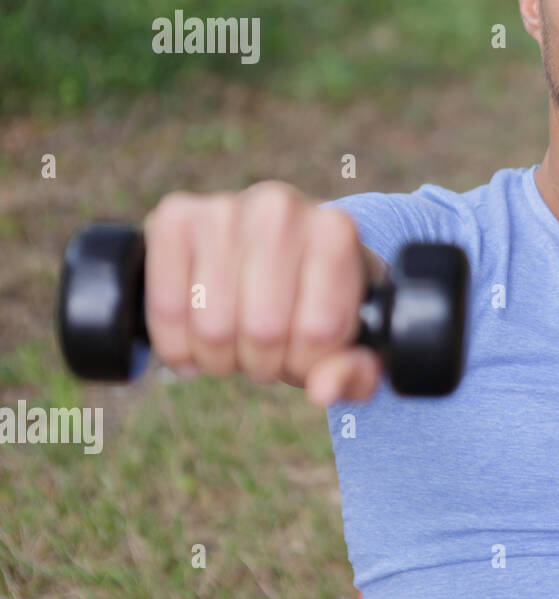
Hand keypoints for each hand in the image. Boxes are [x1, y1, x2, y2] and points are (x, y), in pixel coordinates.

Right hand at [141, 181, 383, 404]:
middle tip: (268, 349)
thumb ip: (354, 373)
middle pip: (262, 329)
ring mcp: (223, 208)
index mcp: (335, 232)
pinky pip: (164, 308)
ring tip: (236, 341)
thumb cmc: (319, 301)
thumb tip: (323, 391)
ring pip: (211, 326)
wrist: (279, 252)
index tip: (306, 351)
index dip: (307, 362)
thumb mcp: (352, 341)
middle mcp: (280, 208)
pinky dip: (176, 343)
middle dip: (263, 362)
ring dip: (219, 357)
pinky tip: (195, 339)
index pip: (318, 330)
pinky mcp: (175, 217)